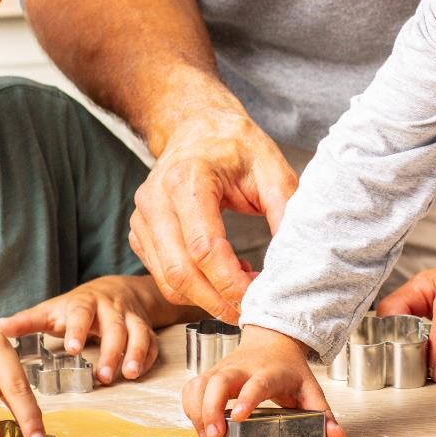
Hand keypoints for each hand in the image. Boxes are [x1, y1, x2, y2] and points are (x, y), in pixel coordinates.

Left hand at [0, 276, 166, 385]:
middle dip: (111, 350)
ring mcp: (131, 318)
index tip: (73, 349)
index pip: (83, 313)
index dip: (79, 329)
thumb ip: (27, 321)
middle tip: (103, 375)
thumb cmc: (77, 306)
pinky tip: (141, 372)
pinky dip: (149, 357)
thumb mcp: (52, 310)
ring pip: (139, 333)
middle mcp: (111, 308)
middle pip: (115, 327)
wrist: (116, 289)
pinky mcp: (146, 328)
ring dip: (136, 353)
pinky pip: (152, 342)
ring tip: (130, 374)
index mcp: (86, 302)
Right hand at [129, 111, 296, 322]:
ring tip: (240, 289)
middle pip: (180, 272)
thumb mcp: (271, 167)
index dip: (231, 281)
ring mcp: (142, 217)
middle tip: (250, 310)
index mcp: (187, 179)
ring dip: (205, 299)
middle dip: (217, 301)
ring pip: (167, 280)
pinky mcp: (140, 232)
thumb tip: (295, 256)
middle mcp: (155, 199)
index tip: (258, 295)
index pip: (204, 248)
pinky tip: (220, 274)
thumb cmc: (235, 144)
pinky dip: (191, 288)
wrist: (197, 126)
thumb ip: (285, 209)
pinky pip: (161, 275)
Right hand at [181, 326, 344, 436]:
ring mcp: (222, 370)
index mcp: (268, 372)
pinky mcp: (210, 375)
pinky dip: (189, 407)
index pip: (255, 384)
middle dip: (211, 409)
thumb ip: (323, 414)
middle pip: (218, 382)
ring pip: (200, 384)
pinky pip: (191, 388)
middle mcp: (241, 369)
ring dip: (197, 411)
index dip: (246, 399)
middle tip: (215, 436)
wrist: (272, 340)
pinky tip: (198, 424)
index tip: (239, 417)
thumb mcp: (310, 388)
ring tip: (206, 436)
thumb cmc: (289, 369)